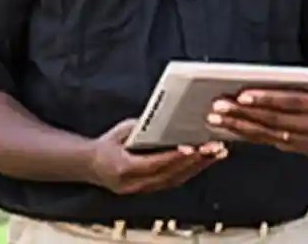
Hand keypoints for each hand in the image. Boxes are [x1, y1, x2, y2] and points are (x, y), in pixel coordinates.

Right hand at [86, 118, 226, 194]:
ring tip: (217, 153)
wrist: (91, 165)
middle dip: (195, 161)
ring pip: (176, 180)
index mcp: (124, 168)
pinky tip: (205, 161)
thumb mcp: (123, 130)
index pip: (154, 163)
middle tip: (214, 148)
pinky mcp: (150, 189)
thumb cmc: (107, 144)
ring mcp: (142, 190)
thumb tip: (166, 118)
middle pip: (170, 174)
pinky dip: (191, 171)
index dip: (174, 156)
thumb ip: (144, 127)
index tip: (193, 148)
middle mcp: (134, 184)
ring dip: (198, 167)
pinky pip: (174, 182)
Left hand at [205, 53, 307, 155]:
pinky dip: (249, 136)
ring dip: (240, 126)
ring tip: (215, 118)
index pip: (291, 101)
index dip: (267, 98)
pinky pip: (270, 142)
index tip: (242, 94)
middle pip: (274, 119)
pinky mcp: (300, 149)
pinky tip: (229, 128)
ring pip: (268, 133)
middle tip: (218, 105)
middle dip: (244, 113)